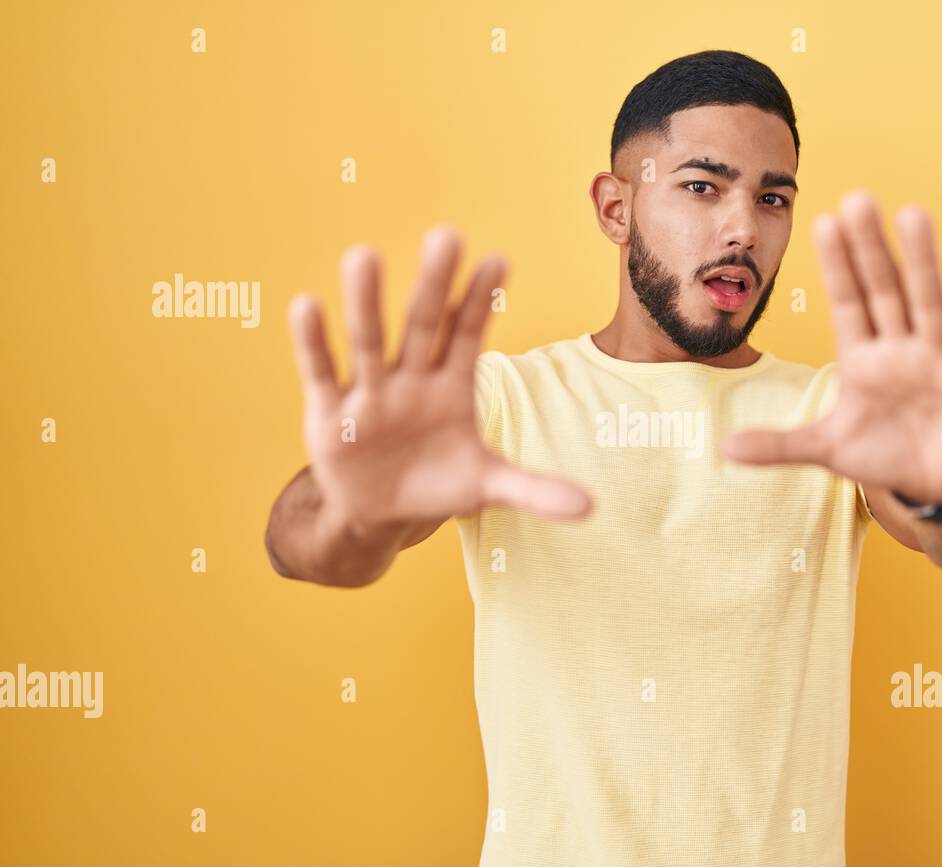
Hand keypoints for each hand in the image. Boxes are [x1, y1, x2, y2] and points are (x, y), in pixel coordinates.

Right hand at [288, 226, 593, 530]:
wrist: (379, 512)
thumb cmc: (438, 483)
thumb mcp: (486, 487)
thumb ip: (533, 489)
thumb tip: (590, 507)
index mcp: (453, 385)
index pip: (469, 335)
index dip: (480, 302)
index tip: (499, 261)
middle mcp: (412, 378)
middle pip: (423, 324)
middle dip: (434, 284)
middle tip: (446, 234)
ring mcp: (370, 392)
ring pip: (369, 340)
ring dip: (366, 301)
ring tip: (363, 254)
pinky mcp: (330, 414)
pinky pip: (322, 373)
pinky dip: (313, 343)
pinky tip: (307, 304)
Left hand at [721, 192, 941, 503]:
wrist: (938, 487)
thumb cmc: (884, 454)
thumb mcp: (828, 448)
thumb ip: (779, 444)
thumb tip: (723, 449)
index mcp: (862, 358)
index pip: (846, 303)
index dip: (836, 265)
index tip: (822, 220)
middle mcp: (900, 347)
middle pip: (883, 290)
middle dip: (870, 249)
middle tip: (857, 197)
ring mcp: (939, 358)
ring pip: (928, 301)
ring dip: (921, 261)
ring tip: (913, 213)